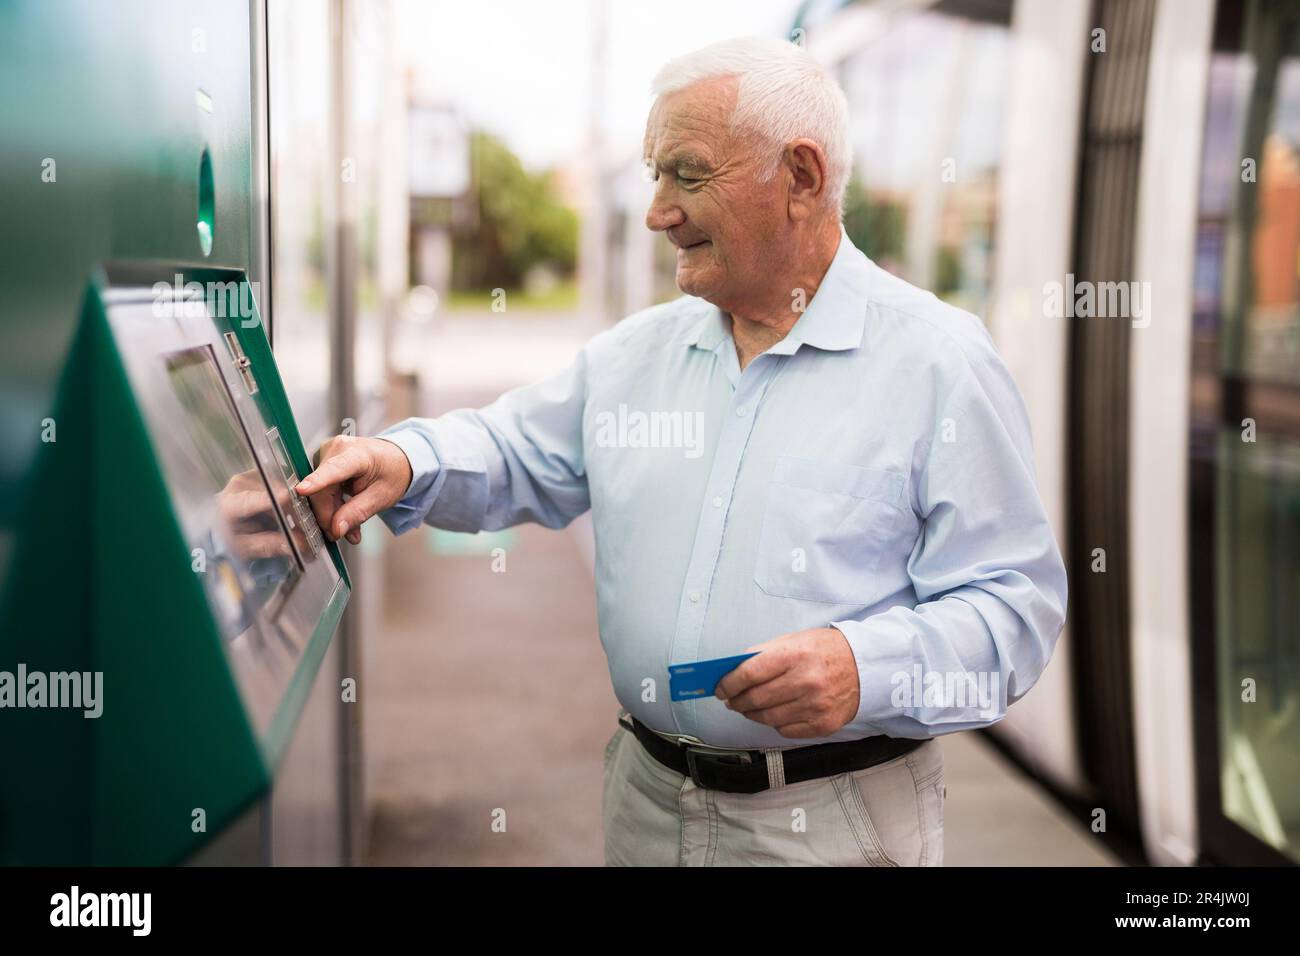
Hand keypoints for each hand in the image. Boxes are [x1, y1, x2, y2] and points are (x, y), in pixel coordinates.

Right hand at [294, 435, 412, 544]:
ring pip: (318, 493)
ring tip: (349, 527)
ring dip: (331, 513)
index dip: (317, 481)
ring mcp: (326, 453)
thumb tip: (336, 528)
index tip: (301, 491)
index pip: (334, 469)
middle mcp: (337, 449)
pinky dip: (330, 505)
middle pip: (322, 490)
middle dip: (329, 516)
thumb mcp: (382, 497)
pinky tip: (343, 514)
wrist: (395, 458)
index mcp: (358, 453)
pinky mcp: (321, 461)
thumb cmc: (392, 472)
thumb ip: (358, 512)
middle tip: (340, 534)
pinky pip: (320, 490)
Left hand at [715, 627, 859, 738]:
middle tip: (731, 700)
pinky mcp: (823, 725)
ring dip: (751, 714)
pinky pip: (785, 730)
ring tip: (748, 707)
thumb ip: (763, 654)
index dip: (728, 683)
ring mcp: (815, 706)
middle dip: (736, 701)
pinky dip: (774, 723)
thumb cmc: (824, 651)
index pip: (749, 673)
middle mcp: (805, 682)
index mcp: (795, 655)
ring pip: (768, 718)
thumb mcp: (795, 640)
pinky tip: (774, 713)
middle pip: (756, 699)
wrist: (865, 667)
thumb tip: (733, 670)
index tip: (720, 688)